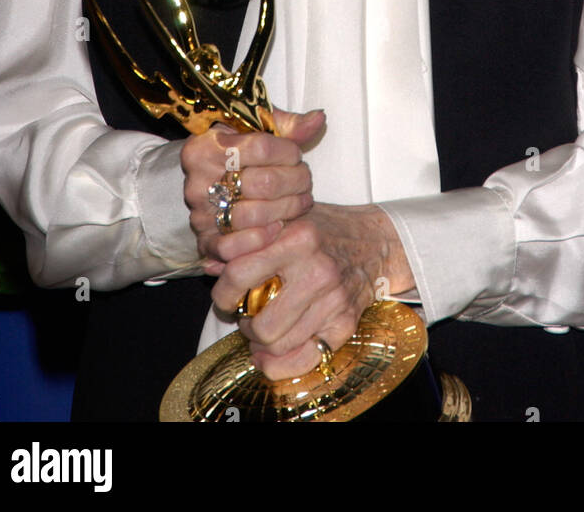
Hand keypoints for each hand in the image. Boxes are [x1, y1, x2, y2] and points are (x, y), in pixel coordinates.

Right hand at [180, 108, 323, 269]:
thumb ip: (288, 125)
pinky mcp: (204, 241)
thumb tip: (319, 118)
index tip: (297, 154)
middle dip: (296, 181)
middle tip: (306, 180)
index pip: (261, 147)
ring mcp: (199, 213)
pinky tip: (278, 227)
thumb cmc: (239, 153)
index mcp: (206, 146)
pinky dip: (261, 239)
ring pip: (254, 215)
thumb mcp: (257, 131)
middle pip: (263, 183)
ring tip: (301, 200)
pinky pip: (233, 247)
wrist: (208, 183)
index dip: (289, 152)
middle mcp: (197, 180)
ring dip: (288, 209)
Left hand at [210, 199, 414, 379]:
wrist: (374, 241)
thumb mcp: (286, 221)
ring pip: (279, 344)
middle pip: (260, 322)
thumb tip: (209, 264)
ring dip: (261, 343)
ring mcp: (334, 300)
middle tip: (246, 313)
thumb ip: (247, 240)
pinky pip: (304, 360)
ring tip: (262, 328)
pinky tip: (273, 352)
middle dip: (245, 324)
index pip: (239, 273)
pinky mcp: (345, 323)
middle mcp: (318, 270)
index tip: (225, 294)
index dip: (223, 291)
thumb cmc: (323, 230)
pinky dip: (281, 364)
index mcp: (298, 238)